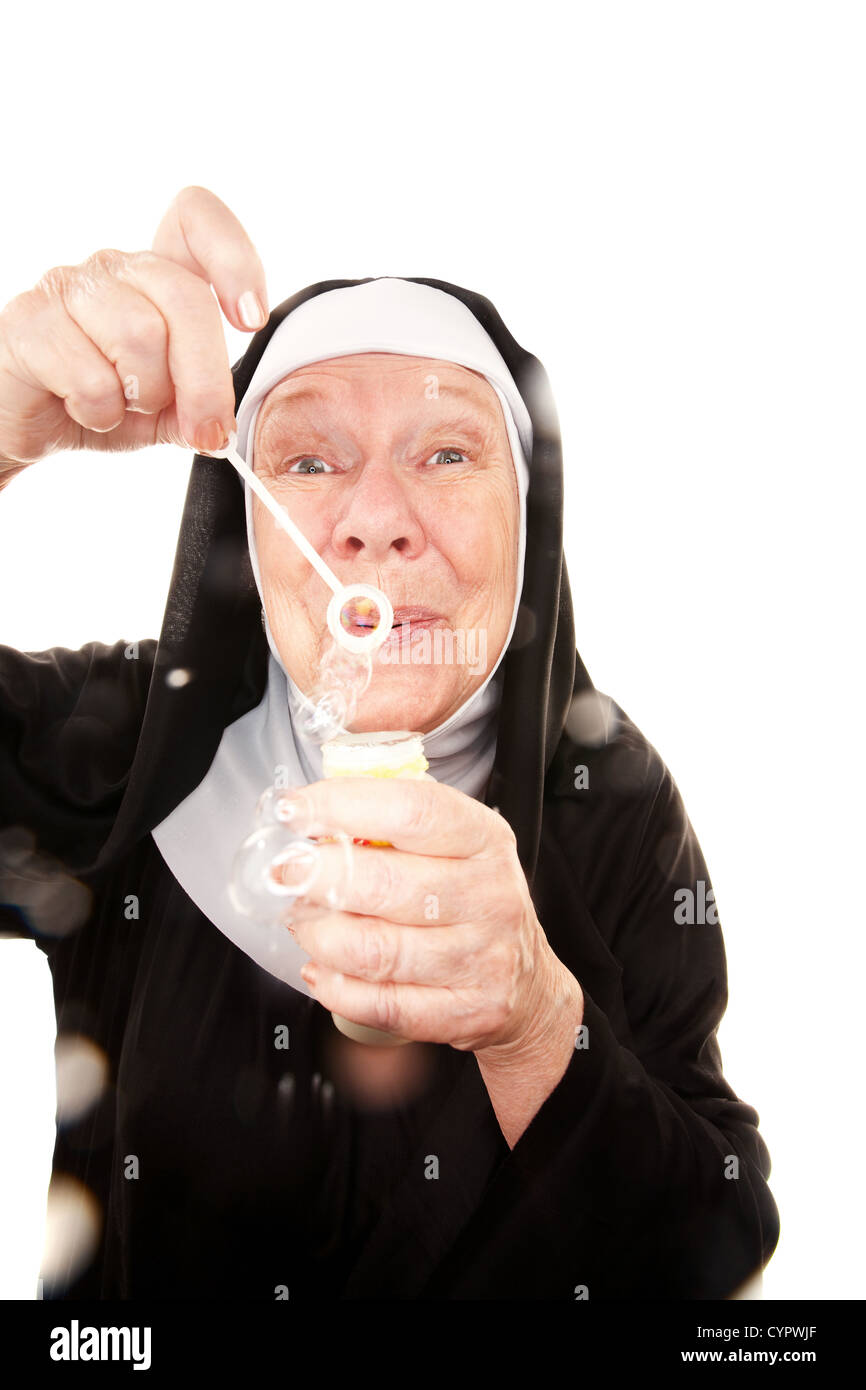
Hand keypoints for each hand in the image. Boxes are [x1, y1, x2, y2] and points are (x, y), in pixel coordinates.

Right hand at [0, 185, 267, 473]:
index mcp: (154, 276)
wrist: (21, 425)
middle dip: (205, 379)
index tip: (249, 319)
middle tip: (204, 429)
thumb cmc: (94, 403)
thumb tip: (222, 422)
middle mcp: (112, 267)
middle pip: (185, 300)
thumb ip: (201, 405)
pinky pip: (91, 376)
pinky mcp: (28, 323)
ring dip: (141, 395)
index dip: (234, 259)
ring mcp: (66, 288)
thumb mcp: (164, 410)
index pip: (195, 218)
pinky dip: (100, 412)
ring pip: (139, 335)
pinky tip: (82, 410)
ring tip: (120, 406)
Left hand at [276, 776, 583, 1060]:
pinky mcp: (463, 1011)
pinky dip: (336, 987)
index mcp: (485, 839)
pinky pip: (381, 1004)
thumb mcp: (458, 843)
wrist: (528, 983)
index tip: (296, 808)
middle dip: (316, 876)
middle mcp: (488, 896)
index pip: (411, 811)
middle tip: (286, 873)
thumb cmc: (473, 900)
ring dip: (319, 934)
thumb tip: (316, 808)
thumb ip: (396, 820)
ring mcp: (479, 958)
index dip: (343, 806)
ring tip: (304, 922)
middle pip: (384, 883)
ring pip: (374, 949)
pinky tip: (322, 969)